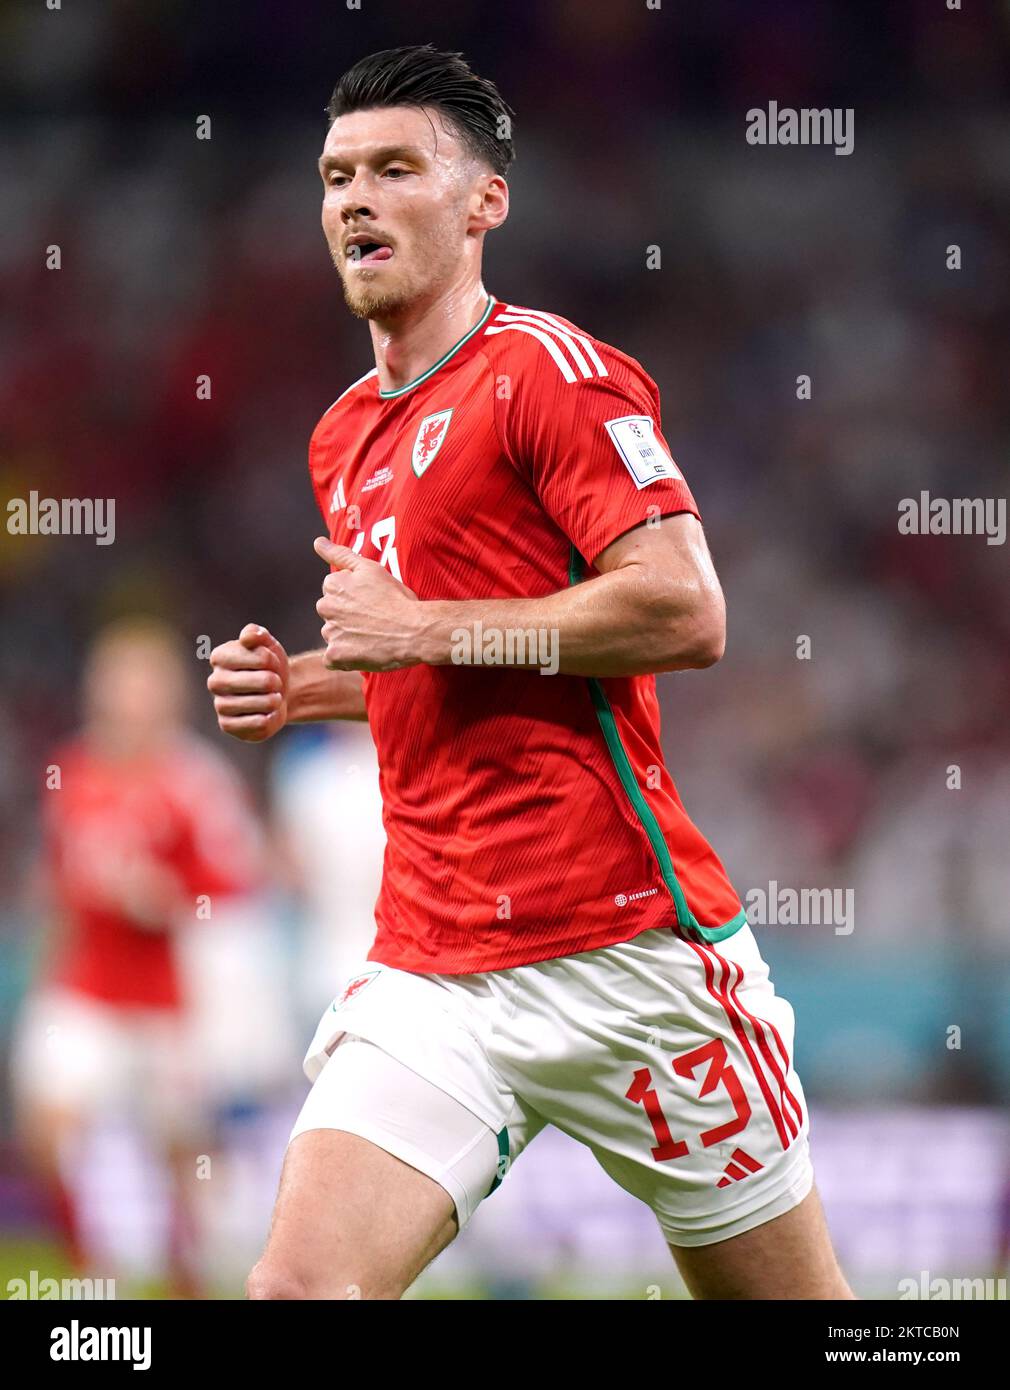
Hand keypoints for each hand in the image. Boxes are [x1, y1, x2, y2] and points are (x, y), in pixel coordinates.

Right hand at [207, 624, 288, 741]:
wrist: (275, 692)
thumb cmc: (268, 665)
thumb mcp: (267, 644)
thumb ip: (257, 634)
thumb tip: (247, 638)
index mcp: (220, 656)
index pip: (262, 658)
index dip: (274, 661)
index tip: (270, 662)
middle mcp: (215, 681)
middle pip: (264, 682)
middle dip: (277, 682)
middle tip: (274, 682)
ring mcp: (220, 705)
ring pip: (263, 704)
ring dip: (275, 701)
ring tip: (272, 697)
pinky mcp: (228, 725)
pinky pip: (258, 724)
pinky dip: (270, 718)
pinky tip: (267, 713)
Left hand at [314, 537, 420, 670]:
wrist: (415, 631)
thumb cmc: (397, 599)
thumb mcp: (371, 569)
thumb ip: (340, 555)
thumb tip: (318, 542)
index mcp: (333, 585)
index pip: (333, 591)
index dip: (353, 597)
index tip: (370, 603)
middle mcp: (326, 607)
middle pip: (330, 613)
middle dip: (346, 617)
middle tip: (372, 620)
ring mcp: (330, 633)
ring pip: (332, 635)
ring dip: (346, 637)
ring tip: (371, 636)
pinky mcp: (335, 656)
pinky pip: (332, 660)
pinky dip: (345, 659)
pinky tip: (363, 652)